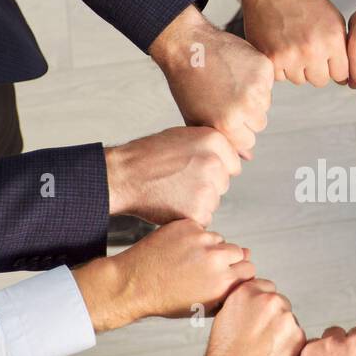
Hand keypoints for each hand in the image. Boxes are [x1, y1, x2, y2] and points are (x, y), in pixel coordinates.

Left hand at [74, 219, 254, 328]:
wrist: (132, 285)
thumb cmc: (166, 300)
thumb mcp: (202, 307)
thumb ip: (228, 292)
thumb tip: (246, 273)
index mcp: (224, 282)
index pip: (249, 269)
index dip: (238, 272)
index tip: (226, 274)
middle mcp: (216, 259)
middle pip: (239, 251)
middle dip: (228, 258)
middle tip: (208, 266)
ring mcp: (201, 240)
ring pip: (219, 238)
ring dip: (210, 246)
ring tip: (189, 259)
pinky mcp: (186, 227)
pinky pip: (200, 228)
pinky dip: (193, 236)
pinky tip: (178, 249)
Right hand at [105, 126, 240, 225]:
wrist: (122, 175)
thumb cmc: (147, 156)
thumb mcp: (183, 136)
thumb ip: (210, 145)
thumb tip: (233, 157)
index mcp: (214, 140)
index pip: (232, 164)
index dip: (214, 170)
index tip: (194, 171)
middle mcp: (215, 162)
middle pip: (223, 184)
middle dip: (207, 187)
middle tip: (179, 182)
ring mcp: (207, 188)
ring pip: (214, 202)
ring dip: (198, 202)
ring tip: (172, 192)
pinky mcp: (198, 211)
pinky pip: (204, 219)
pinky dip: (190, 217)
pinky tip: (171, 205)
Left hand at [150, 5, 272, 159]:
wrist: (187, 46)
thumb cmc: (187, 84)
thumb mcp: (197, 119)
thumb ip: (223, 141)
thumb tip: (248, 158)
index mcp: (228, 124)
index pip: (248, 142)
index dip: (236, 131)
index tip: (224, 117)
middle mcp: (245, 107)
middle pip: (259, 124)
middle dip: (247, 115)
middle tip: (227, 98)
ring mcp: (256, 86)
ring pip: (265, 104)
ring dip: (253, 97)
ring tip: (230, 83)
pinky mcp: (263, 67)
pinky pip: (268, 83)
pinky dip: (257, 79)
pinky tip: (237, 71)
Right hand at [180, 279, 305, 355]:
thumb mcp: (224, 320)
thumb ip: (243, 306)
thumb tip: (256, 302)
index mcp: (246, 293)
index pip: (264, 287)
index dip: (260, 306)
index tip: (256, 318)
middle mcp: (268, 301)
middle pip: (280, 303)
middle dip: (274, 318)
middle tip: (260, 340)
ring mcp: (286, 319)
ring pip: (289, 322)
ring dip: (282, 334)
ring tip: (264, 353)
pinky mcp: (299, 338)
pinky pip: (298, 339)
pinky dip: (290, 349)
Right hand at [234, 0, 347, 85]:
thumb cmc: (302, 0)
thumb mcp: (333, 19)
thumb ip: (341, 46)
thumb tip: (346, 75)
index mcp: (332, 40)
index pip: (341, 74)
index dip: (335, 68)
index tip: (328, 60)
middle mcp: (313, 50)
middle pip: (320, 80)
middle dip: (316, 69)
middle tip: (307, 51)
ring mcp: (291, 56)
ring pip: (299, 80)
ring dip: (297, 68)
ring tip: (293, 46)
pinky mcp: (272, 58)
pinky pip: (280, 76)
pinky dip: (280, 66)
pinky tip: (280, 47)